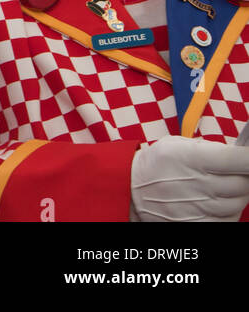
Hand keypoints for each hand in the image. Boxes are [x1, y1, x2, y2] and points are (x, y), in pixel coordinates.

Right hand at [130, 135, 248, 220]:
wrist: (131, 190)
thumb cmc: (156, 164)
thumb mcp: (176, 144)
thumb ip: (209, 148)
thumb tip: (240, 154)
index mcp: (192, 158)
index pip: (239, 160)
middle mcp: (198, 184)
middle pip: (244, 183)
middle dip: (244, 176)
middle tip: (236, 171)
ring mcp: (200, 208)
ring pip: (240, 202)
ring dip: (237, 194)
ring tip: (220, 186)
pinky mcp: (199, 225)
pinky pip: (230, 219)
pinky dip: (228, 210)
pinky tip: (215, 201)